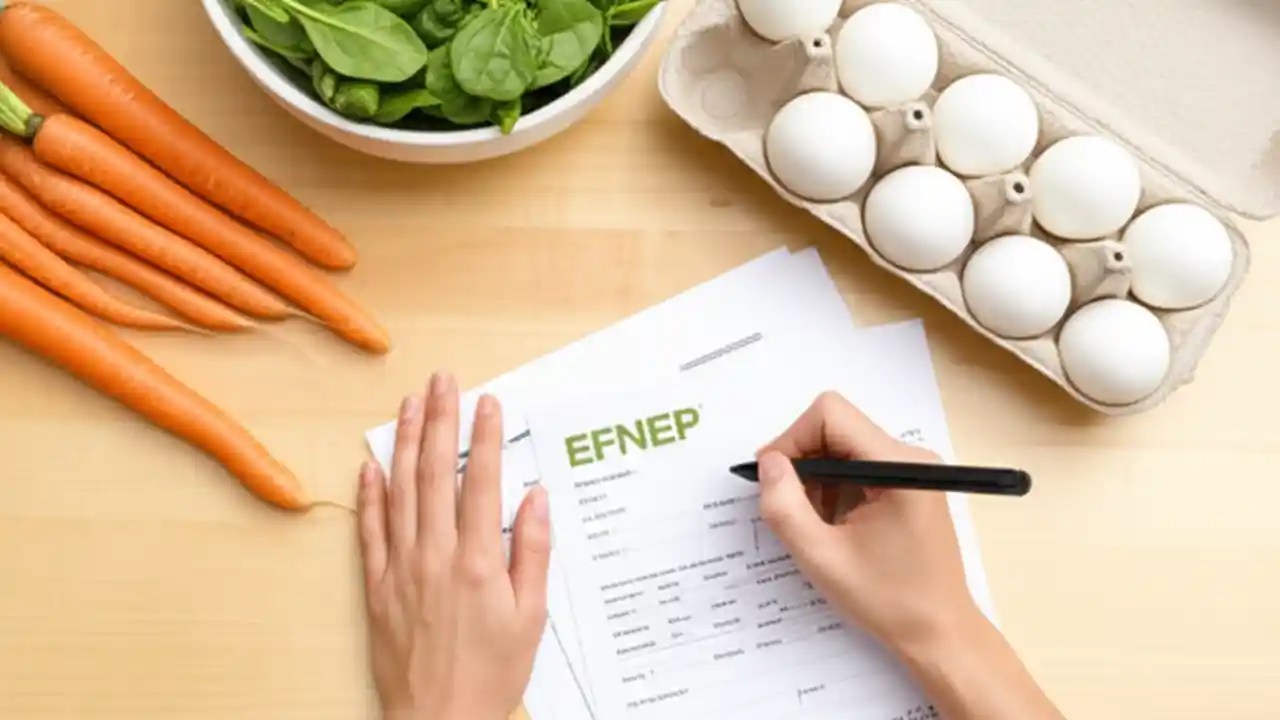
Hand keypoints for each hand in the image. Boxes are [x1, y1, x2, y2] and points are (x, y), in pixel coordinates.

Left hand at [357, 373, 550, 719]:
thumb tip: (534, 497)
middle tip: (444, 382)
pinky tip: (371, 464)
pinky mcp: (376, 587)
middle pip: (437, 473)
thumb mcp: (531, 617)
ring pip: (400, 490)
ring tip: (410, 404)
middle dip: (442, 421)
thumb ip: (533, 552)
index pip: (482, 481)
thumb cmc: (491, 674)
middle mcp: (435, 555)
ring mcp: (400, 568)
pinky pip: (370, 530)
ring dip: (405, 442)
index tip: (489, 402)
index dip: (486, 437)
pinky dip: (370, 494)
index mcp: (479, 561)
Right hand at [755, 391, 979, 655]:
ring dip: (817, 479)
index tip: (774, 481)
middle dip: (803, 462)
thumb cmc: (888, 600)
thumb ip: (785, 507)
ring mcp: (912, 470)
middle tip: (791, 509)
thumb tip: (768, 463)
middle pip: (836, 427)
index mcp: (898, 466)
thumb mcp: (822, 558)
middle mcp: (910, 457)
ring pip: (843, 446)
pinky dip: (834, 489)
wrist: (939, 633)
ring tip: (816, 524)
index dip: (792, 440)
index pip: (830, 415)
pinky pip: (858, 466)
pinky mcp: (908, 485)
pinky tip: (834, 526)